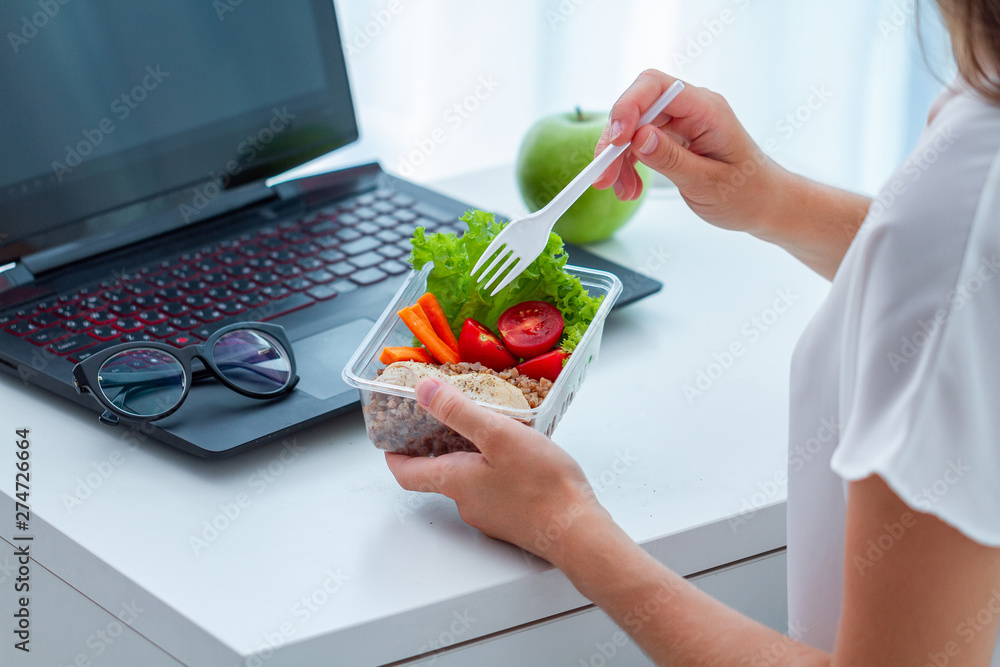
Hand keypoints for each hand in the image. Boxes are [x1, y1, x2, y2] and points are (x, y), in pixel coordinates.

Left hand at [385, 377, 612, 564]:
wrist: (579, 533)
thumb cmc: (542, 486)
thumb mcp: (498, 435)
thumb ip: (458, 412)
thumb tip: (422, 391)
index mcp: (455, 481)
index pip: (407, 473)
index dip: (394, 456)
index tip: (391, 440)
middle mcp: (467, 502)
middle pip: (439, 474)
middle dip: (439, 448)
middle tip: (445, 421)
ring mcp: (492, 515)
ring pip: (470, 481)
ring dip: (473, 457)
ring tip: (492, 430)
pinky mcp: (515, 520)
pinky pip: (496, 490)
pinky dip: (497, 471)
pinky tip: (520, 457)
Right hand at [592, 69, 784, 233]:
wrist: (765, 204)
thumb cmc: (748, 193)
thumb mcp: (708, 183)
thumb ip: (672, 159)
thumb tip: (638, 137)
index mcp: (707, 109)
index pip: (656, 87)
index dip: (628, 107)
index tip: (614, 140)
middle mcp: (691, 109)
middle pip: (637, 107)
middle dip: (614, 140)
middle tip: (603, 175)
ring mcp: (681, 122)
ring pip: (633, 128)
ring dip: (619, 159)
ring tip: (621, 190)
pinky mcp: (673, 138)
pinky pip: (639, 143)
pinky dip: (628, 165)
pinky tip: (630, 188)